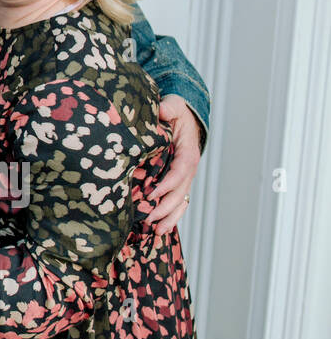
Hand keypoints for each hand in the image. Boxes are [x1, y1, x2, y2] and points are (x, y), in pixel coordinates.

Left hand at [147, 94, 201, 233]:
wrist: (182, 116)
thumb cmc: (175, 112)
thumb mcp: (172, 106)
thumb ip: (168, 108)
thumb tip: (161, 110)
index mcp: (188, 152)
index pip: (181, 170)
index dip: (168, 183)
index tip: (152, 193)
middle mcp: (188, 168)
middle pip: (181, 191)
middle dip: (166, 207)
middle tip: (150, 219)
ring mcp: (184, 177)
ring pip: (181, 201)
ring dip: (170, 217)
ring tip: (157, 231)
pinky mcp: (177, 182)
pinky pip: (178, 202)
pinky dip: (171, 216)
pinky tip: (161, 229)